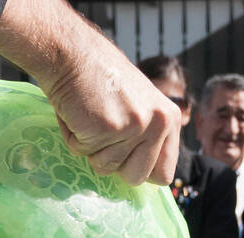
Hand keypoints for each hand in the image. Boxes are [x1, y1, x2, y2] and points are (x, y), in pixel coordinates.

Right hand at [0, 0, 178, 185]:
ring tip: (92, 116)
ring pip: (106, 167)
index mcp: (170, 119)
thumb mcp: (138, 108)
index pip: (164, 174)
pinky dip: (74, 136)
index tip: (125, 153)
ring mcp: (135, 126)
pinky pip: (84, 152)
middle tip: (106, 130)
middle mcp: (158, 123)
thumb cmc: (100, 81)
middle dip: (115, 163)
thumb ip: (146, 138)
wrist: (74, 54)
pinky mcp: (109, 128)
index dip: (139, 169)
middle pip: (136, 177)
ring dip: (91, 147)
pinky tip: (79, 112)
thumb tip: (142, 174)